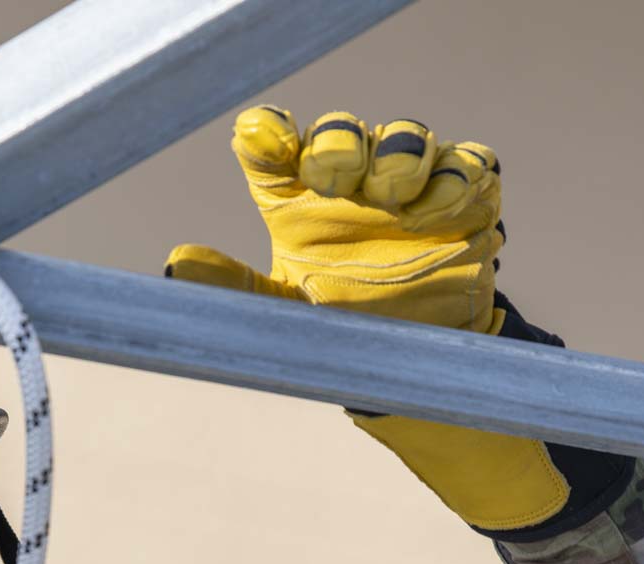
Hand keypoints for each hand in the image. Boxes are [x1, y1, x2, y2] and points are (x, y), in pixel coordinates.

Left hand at [166, 107, 503, 333]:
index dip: (268, 131)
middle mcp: (352, 179)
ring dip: (399, 156)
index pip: (275, 145)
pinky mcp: (465, 198)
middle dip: (338, 143)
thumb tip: (176, 264)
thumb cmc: (341, 319)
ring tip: (392, 196)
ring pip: (406, 137)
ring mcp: (410, 183)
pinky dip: (455, 178)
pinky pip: (467, 164)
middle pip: (342, 131)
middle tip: (333, 175)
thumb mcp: (283, 308)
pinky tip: (436, 212)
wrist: (415, 353)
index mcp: (298, 197)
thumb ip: (234, 286)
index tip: (262, 139)